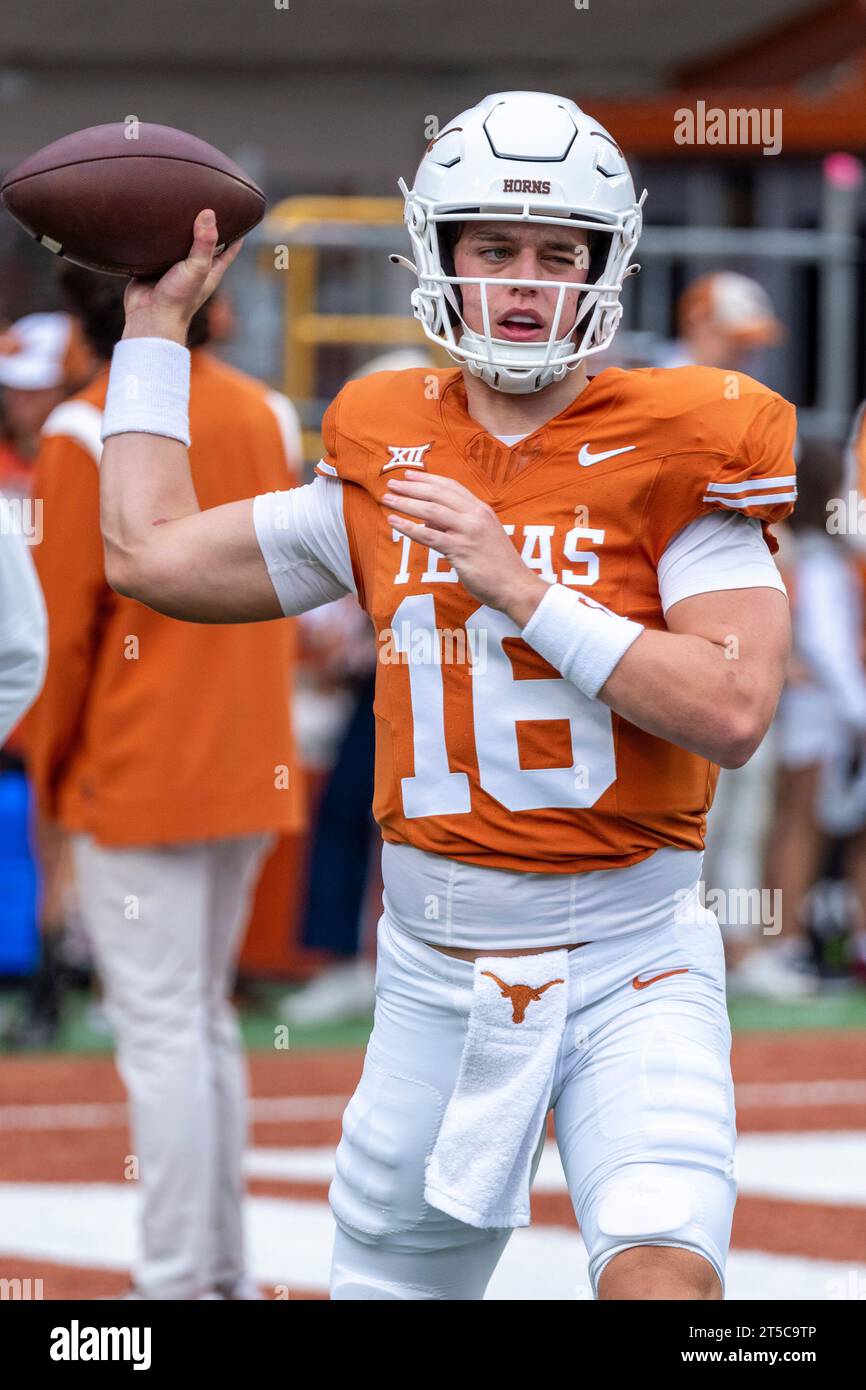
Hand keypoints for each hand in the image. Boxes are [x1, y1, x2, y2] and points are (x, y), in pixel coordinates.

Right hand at [122, 209, 243, 344]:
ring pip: (178, 242)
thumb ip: (204, 243)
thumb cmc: (178, 298)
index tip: (241, 212)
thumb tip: (209, 213)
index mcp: (211, 269)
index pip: (230, 247)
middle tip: (206, 199)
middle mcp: (194, 267)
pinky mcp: (153, 266)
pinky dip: (156, 235)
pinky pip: (156, 247)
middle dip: (205, 223)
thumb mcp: (197, 268)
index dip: (237, 231)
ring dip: (178, 227)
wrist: (148, 317)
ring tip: (178, 203)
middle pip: (203, 240)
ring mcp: (173, 267)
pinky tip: (153, 220)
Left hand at [383, 472, 547, 624]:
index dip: (428, 479)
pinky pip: (429, 536)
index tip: (410, 475)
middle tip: (391, 484)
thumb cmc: (499, 566)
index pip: (451, 487)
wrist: (516, 587)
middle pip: (438, 494)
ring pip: (431, 512)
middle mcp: (475, 516)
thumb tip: (430, 522)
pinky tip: (394, 523)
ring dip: (406, 503)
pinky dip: (409, 528)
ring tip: (387, 499)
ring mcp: (468, 532)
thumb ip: (459, 526)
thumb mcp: (483, 536)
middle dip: (412, 487)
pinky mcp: (461, 550)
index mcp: (481, 510)